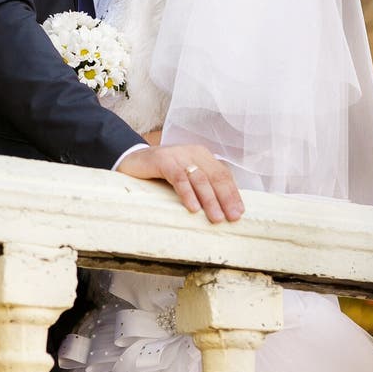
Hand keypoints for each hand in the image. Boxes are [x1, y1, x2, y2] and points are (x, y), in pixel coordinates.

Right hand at [116, 144, 243, 222]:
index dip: (233, 193)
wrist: (133, 160)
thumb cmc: (163, 172)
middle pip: (215, 176)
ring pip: (200, 178)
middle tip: (231, 218)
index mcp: (203, 155)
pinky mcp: (163, 160)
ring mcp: (178, 155)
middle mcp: (193, 152)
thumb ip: (203, 184)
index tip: (239, 212)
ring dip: (209, 200)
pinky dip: (187, 193)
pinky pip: (179, 178)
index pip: (223, 174)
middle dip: (225, 198)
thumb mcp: (186, 176)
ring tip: (216, 218)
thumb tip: (224, 208)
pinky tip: (193, 208)